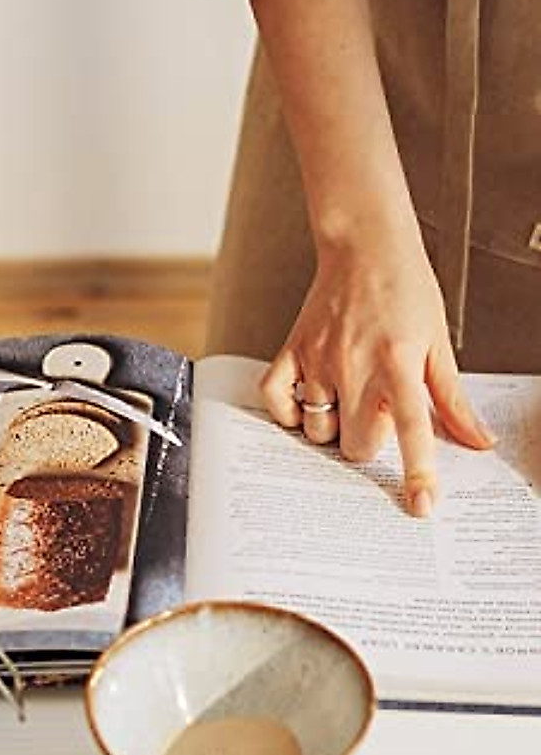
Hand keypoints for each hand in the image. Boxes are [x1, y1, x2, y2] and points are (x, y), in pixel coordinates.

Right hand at [260, 235, 495, 516]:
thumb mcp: (439, 345)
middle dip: (368, 443)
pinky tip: (306, 402)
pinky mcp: (290, 352)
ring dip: (332, 427)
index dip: (417, 473)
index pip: (412, 430)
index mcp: (399, 364)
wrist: (365, 247)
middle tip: (377, 416)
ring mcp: (318, 360)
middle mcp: (356, 367)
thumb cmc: (406, 292)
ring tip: (346, 401)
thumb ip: (454, 399)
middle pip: (357, 445)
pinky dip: (288, 413)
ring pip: (318, 430)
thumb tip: (477, 443)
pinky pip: (276, 402)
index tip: (419, 507)